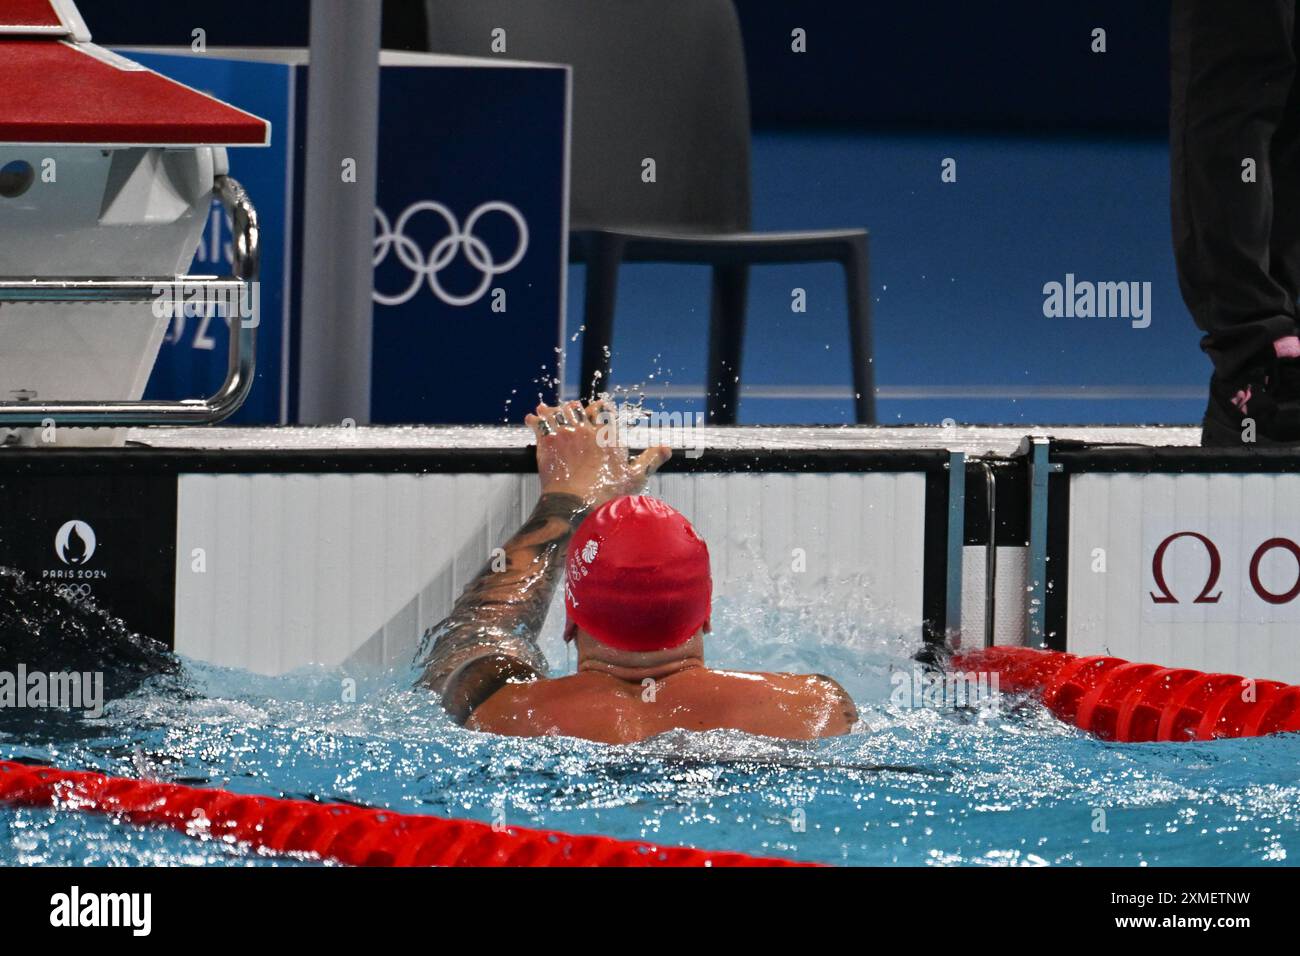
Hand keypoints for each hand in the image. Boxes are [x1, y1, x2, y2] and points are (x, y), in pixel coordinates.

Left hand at [526, 399, 670, 507]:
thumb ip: (650, 459)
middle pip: (579, 407)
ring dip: (555, 410)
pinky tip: (532, 417)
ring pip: (558, 411)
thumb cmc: (607, 495)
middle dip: (576, 409)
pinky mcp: (546, 443)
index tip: (598, 409)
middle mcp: (586, 429)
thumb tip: (667, 449)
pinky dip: (535, 418)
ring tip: (549, 409)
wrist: (575, 508)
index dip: (600, 407)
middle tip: (573, 412)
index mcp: (608, 433)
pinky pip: (538, 422)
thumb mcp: (635, 478)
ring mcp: (565, 434)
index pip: (603, 407)